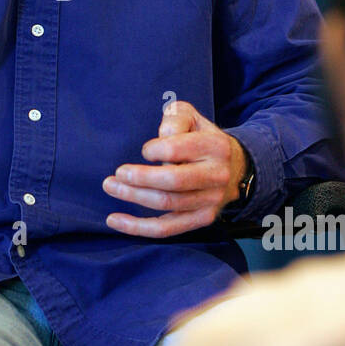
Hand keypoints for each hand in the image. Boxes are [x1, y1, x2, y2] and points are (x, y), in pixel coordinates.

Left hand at [102, 100, 247, 237]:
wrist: (234, 166)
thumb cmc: (200, 137)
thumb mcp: (191, 117)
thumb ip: (175, 118)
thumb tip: (161, 137)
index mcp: (215, 146)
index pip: (175, 149)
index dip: (153, 150)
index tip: (146, 151)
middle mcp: (217, 175)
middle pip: (173, 180)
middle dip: (140, 178)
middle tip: (117, 173)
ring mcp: (212, 200)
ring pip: (167, 204)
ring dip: (133, 196)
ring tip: (110, 186)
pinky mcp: (202, 219)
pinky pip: (167, 228)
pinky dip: (138, 227)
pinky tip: (114, 220)